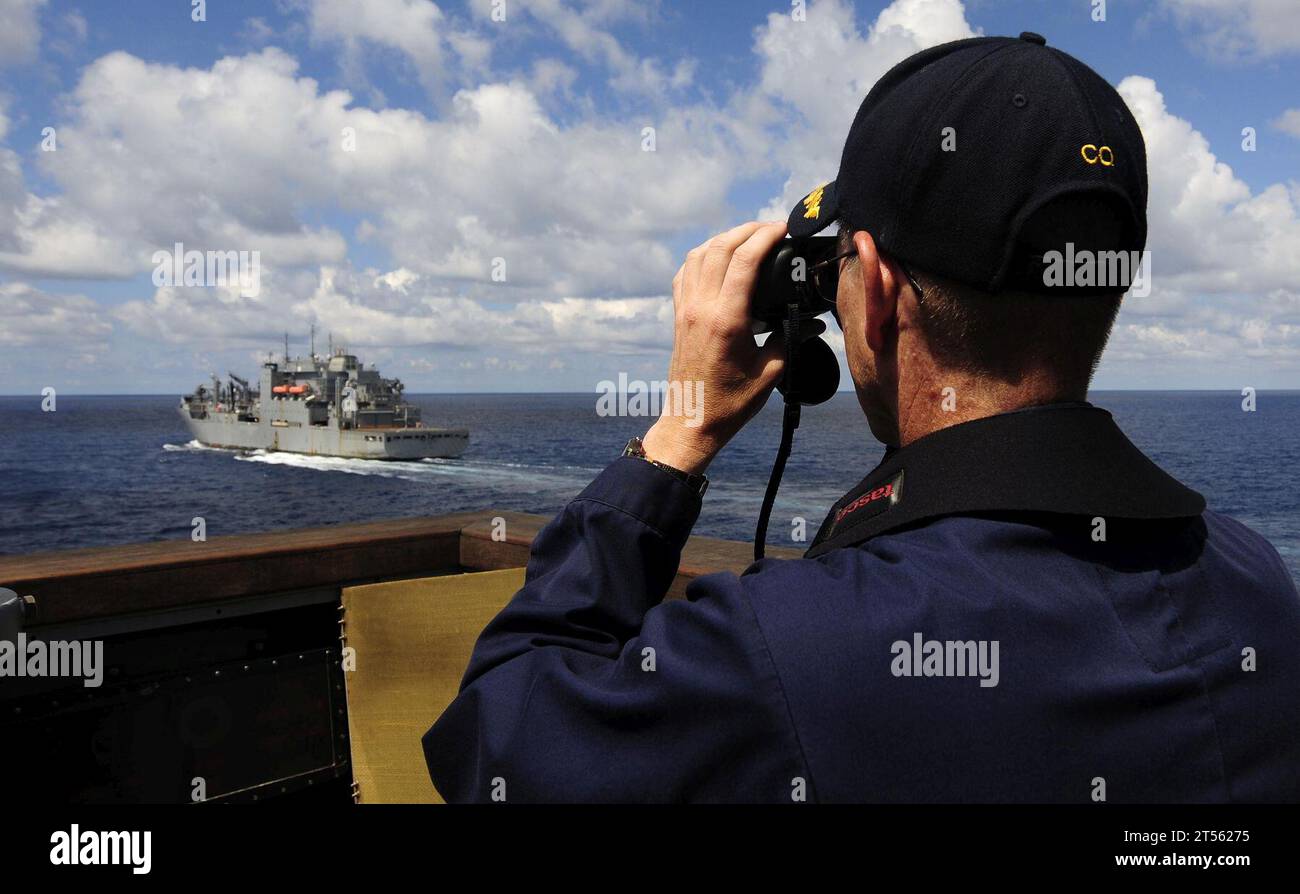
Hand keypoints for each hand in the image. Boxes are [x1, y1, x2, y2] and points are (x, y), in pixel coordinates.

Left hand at [641, 221, 788, 474]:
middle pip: (721, 247)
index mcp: (726, 320)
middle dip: (748, 230)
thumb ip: (792, 339)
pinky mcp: (679, 315)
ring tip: (749, 237)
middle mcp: (701, 308)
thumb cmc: (731, 403)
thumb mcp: (770, 373)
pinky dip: (703, 256)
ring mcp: (686, 309)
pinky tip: (719, 258)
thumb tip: (814, 321)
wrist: (691, 421)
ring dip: (724, 238)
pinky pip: (686, 272)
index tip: (785, 229)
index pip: (744, 260)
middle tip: (772, 229)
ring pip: (699, 254)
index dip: (766, 236)